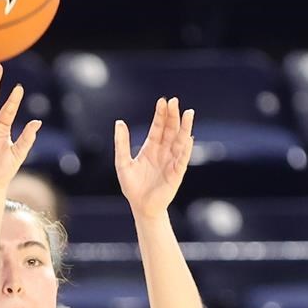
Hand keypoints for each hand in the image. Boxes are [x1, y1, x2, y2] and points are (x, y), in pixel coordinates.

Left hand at [115, 97, 195, 219]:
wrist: (141, 207)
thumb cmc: (132, 186)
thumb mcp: (123, 163)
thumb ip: (122, 143)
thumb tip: (119, 122)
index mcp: (151, 147)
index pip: (158, 127)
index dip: (161, 114)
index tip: (163, 101)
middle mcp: (164, 152)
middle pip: (171, 130)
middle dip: (173, 116)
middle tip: (175, 101)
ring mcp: (171, 161)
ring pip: (180, 141)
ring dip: (184, 127)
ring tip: (188, 113)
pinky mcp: (176, 173)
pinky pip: (182, 159)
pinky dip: (186, 149)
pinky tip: (188, 138)